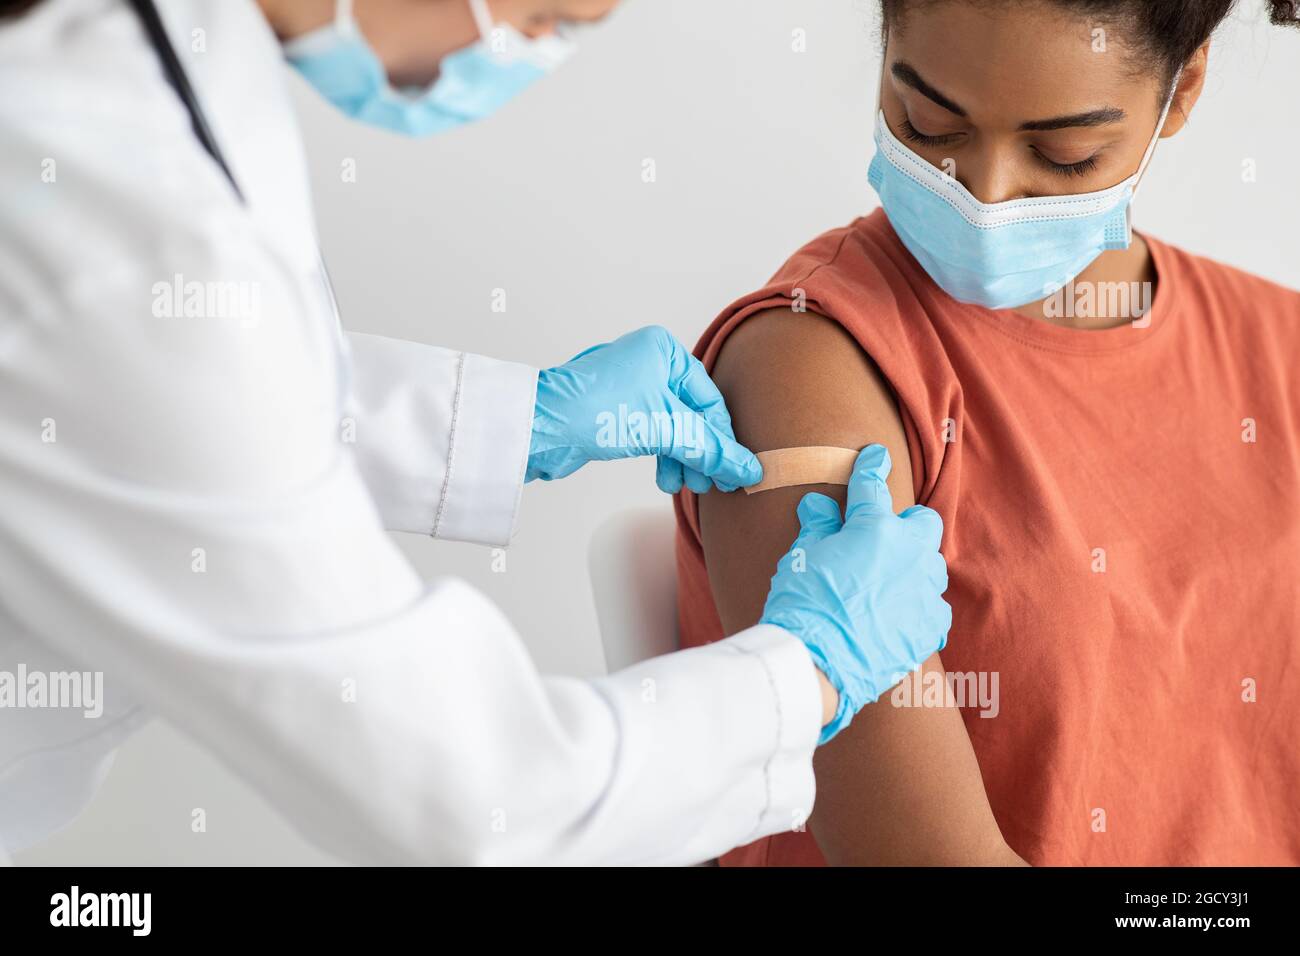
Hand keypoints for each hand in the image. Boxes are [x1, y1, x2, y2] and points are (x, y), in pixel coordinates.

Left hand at [527, 325, 762, 491]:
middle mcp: (650, 363)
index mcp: (664, 350)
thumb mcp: (664, 428)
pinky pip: (653, 435)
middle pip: (693, 416)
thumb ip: (709, 449)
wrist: (538, 425)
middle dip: (702, 452)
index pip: (710, 400)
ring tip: (687, 486)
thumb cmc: (594, 409)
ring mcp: (631, 388)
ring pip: (673, 429)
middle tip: (712, 485)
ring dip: (683, 460)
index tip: (736, 471)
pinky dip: (663, 457)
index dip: (724, 439)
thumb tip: (749, 469)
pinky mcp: (615, 412)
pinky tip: (667, 480)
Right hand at [760, 444, 950, 743]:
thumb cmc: (804, 603)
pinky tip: (895, 618)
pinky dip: (916, 609)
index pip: (872, 485)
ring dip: (912, 569)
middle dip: (907, 525)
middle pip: (924, 523)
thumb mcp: (801, 557)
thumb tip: (818, 503)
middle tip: (881, 539)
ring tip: (885, 584)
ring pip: (931, 567)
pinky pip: (933, 608)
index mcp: (875, 527)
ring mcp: (925, 590)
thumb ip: (817, 526)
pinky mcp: (930, 626)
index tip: (875, 455)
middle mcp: (909, 553)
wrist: (817, 662)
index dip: (870, 467)